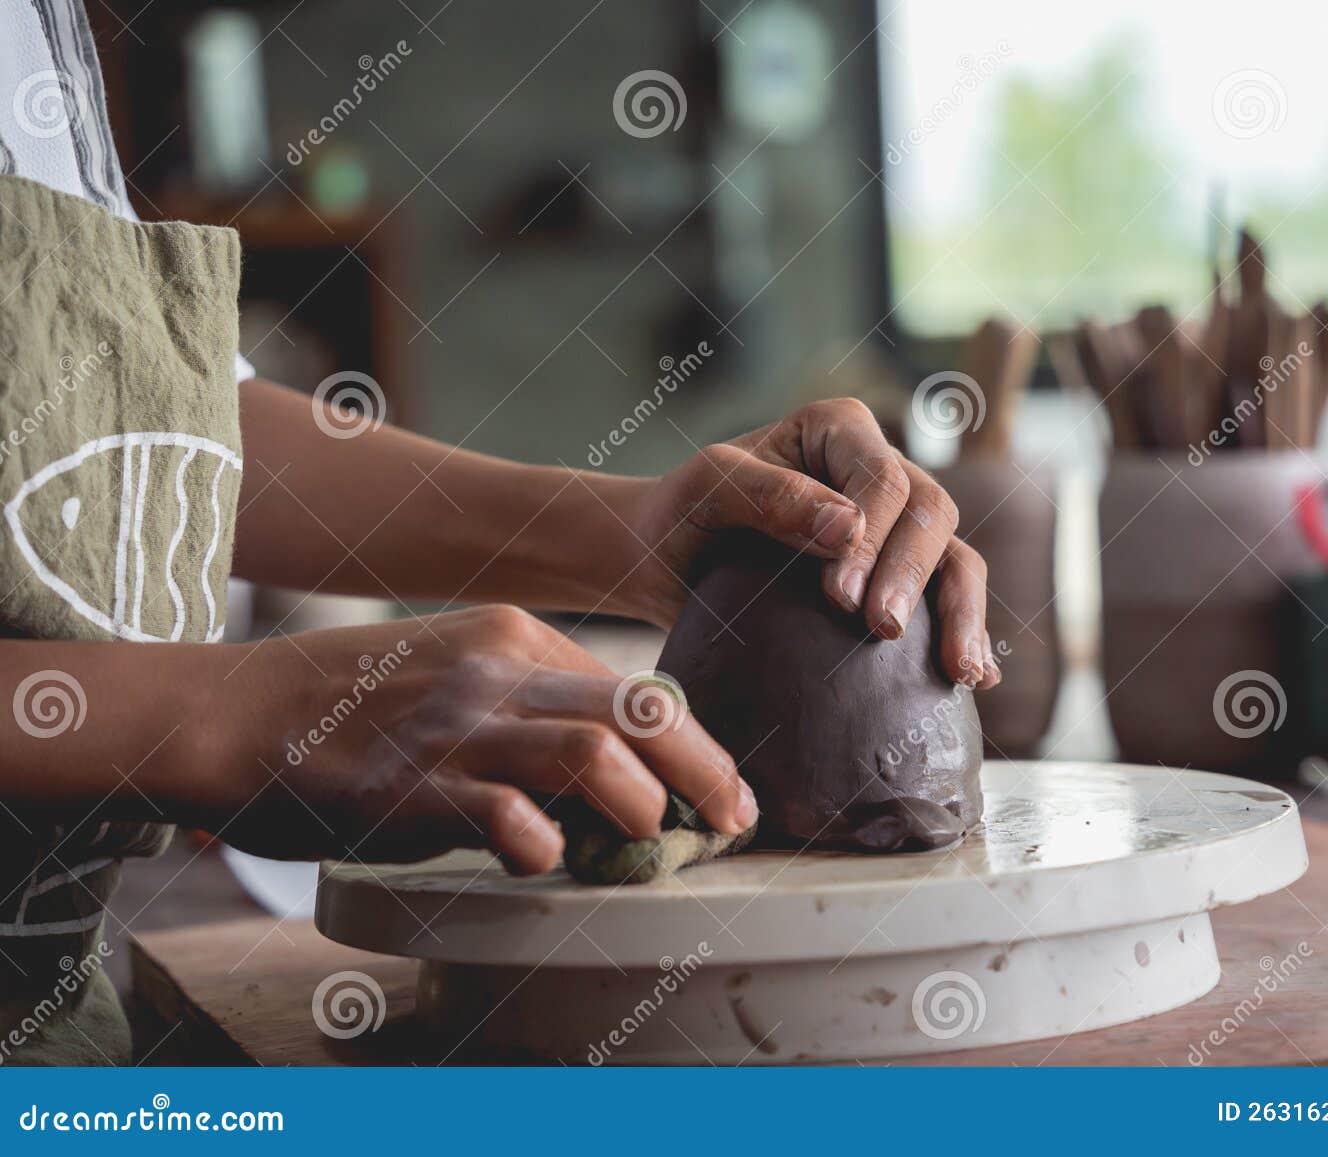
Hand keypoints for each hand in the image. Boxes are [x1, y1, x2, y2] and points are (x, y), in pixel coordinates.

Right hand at [197, 606, 756, 873]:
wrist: (233, 713)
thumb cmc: (349, 706)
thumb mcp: (454, 673)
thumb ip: (530, 705)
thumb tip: (616, 766)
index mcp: (513, 637)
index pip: (634, 686)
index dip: (693, 743)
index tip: (722, 787)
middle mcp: (496, 670)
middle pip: (638, 711)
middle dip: (705, 770)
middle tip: (733, 818)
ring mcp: (455, 726)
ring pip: (593, 754)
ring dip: (639, 806)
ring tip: (645, 839)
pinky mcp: (411, 786)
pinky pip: (507, 816)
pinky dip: (544, 845)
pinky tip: (543, 859)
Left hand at [625, 399, 997, 687]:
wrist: (669, 560)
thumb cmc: (683, 514)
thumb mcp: (707, 490)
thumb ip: (770, 496)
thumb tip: (850, 526)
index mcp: (840, 431)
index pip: (883, 477)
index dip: (874, 539)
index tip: (840, 599)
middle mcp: (880, 471)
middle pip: (931, 514)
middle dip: (915, 578)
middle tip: (882, 633)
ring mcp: (896, 527)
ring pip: (955, 558)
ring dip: (963, 614)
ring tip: (961, 671)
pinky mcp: (897, 579)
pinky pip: (946, 602)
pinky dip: (964, 637)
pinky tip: (976, 684)